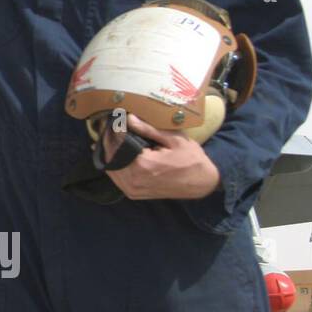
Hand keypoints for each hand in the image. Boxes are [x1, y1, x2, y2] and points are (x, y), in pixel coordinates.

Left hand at [102, 113, 220, 199]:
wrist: (202, 182)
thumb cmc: (191, 159)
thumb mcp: (174, 139)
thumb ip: (149, 129)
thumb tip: (129, 118)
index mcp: (143, 165)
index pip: (118, 143)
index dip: (114, 129)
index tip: (113, 117)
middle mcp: (134, 180)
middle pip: (110, 155)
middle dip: (109, 139)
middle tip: (109, 124)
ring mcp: (132, 189)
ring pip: (110, 167)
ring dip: (109, 151)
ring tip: (111, 136)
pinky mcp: (133, 193)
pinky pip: (116, 177)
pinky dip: (113, 164)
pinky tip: (114, 152)